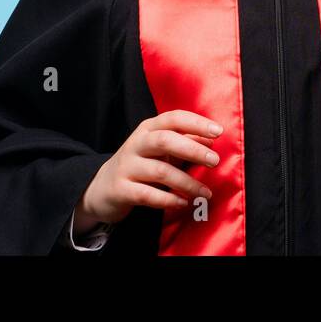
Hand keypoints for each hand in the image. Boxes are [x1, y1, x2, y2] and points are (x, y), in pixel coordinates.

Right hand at [73, 109, 222, 233]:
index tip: (218, 132)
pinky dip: (169, 199)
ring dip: (187, 182)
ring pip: (160, 171)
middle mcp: (136, 144)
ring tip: (205, 192)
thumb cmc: (140, 164)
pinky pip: (148, 195)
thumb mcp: (160, 150)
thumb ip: (185, 142)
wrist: (101, 188)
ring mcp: (126, 167)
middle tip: (215, 161)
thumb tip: (211, 141)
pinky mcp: (121, 189)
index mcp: (148, 129)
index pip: (173, 118)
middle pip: (166, 140)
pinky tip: (184, 203)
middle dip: (193, 150)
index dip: (197, 123)